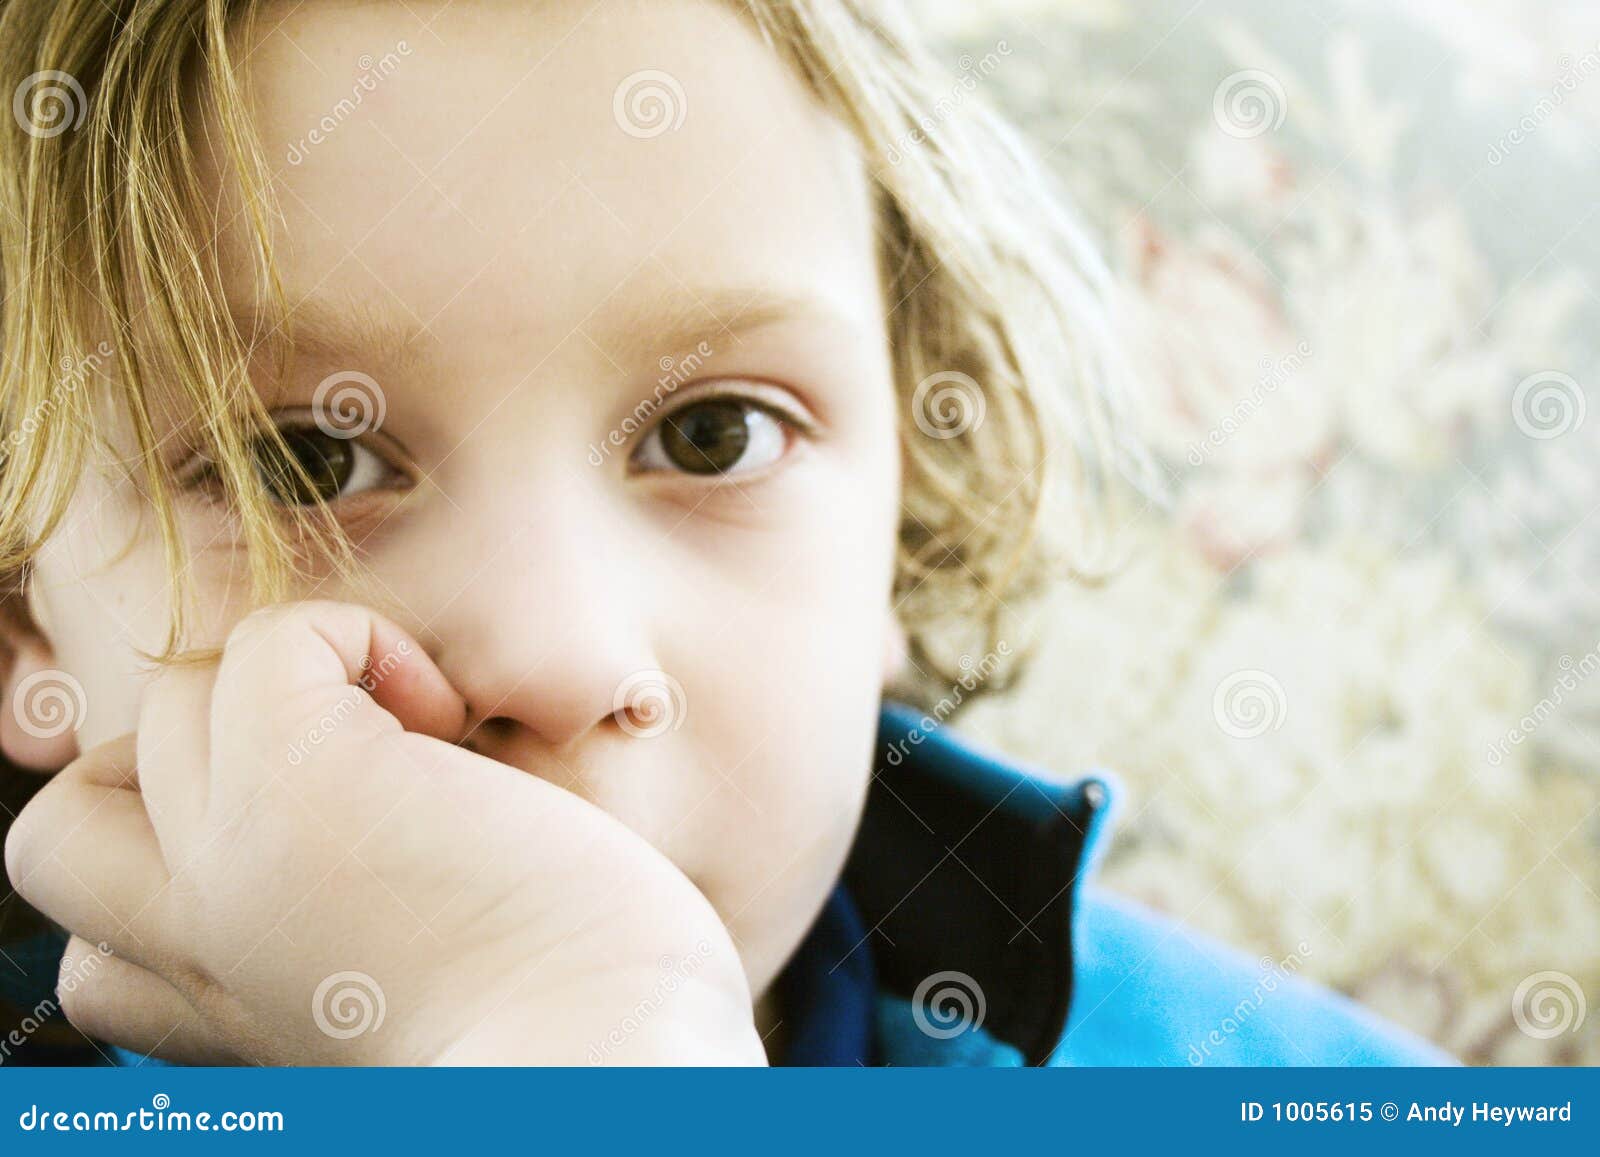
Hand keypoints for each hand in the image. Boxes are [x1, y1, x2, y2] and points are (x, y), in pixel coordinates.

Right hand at [5, 600, 764, 1064]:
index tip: (310, 863)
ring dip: (286, 688)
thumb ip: (338, 941)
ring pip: (167, 701)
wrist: (611, 1079)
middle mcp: (203, 937)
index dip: (169, 878)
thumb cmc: (570, 1043)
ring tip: (416, 741)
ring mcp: (236, 853)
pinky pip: (271, 641)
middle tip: (325, 777)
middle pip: (63, 824)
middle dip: (169, 774)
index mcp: (229, 1007)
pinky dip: (350, 638)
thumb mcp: (400, 1009)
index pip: (95, 952)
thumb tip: (384, 816)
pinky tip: (442, 713)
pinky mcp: (300, 778)